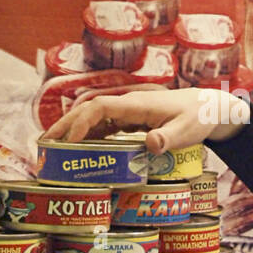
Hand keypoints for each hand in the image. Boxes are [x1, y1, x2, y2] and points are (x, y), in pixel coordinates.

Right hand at [43, 85, 248, 150]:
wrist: (208, 108)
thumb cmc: (198, 117)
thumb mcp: (187, 131)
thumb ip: (170, 138)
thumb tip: (152, 143)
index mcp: (137, 104)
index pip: (100, 107)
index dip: (81, 122)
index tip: (68, 142)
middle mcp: (127, 103)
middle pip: (88, 109)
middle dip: (65, 125)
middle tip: (44, 145)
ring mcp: (127, 110)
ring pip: (92, 116)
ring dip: (71, 129)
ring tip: (51, 148)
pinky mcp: (130, 119)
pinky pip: (102, 124)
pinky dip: (86, 134)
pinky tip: (76, 148)